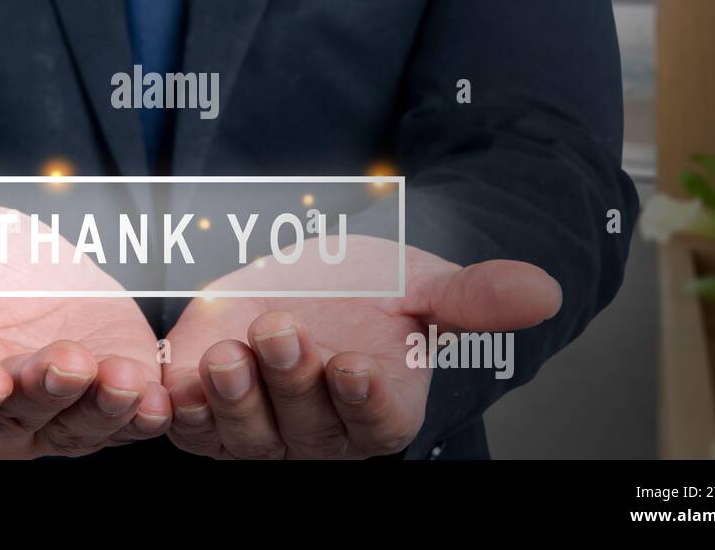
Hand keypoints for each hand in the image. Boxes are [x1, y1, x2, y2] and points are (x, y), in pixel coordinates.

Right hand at [0, 174, 169, 458]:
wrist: (21, 272)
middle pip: (23, 413)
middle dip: (49, 391)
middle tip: (71, 361)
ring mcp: (55, 417)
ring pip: (81, 425)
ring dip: (106, 408)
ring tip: (128, 379)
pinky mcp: (107, 404)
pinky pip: (126, 422)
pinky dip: (145, 417)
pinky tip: (163, 399)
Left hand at [161, 237, 560, 458]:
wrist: (306, 283)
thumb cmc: (370, 292)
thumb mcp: (418, 284)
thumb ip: (471, 296)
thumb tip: (545, 290)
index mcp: (378, 408)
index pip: (377, 421)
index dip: (365, 400)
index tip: (356, 364)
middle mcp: (319, 431)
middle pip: (306, 425)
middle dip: (292, 379)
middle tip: (281, 328)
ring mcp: (259, 426)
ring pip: (245, 432)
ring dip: (233, 398)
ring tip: (228, 352)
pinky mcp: (207, 409)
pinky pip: (191, 426)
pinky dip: (179, 412)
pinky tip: (170, 387)